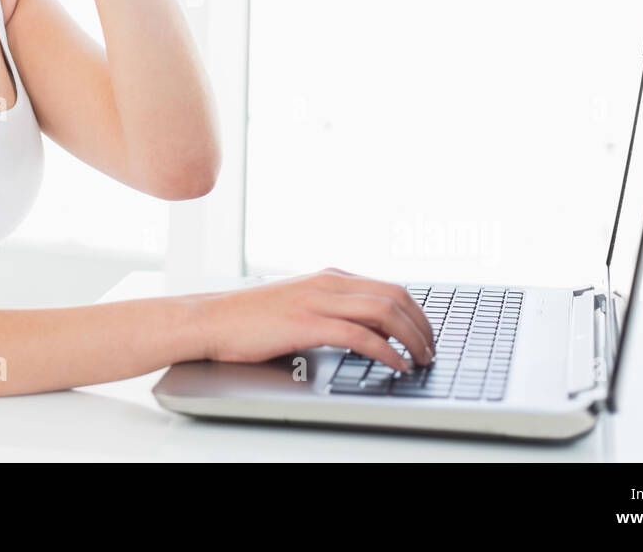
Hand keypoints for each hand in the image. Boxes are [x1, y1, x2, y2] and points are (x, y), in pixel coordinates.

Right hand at [188, 268, 436, 370]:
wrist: (211, 319)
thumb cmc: (249, 319)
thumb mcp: (298, 305)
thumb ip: (331, 310)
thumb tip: (368, 330)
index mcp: (329, 277)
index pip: (388, 287)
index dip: (416, 312)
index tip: (426, 334)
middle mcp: (328, 283)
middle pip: (394, 295)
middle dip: (422, 324)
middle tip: (431, 350)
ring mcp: (318, 301)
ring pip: (383, 311)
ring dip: (411, 338)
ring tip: (421, 359)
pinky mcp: (307, 323)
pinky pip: (360, 335)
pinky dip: (386, 351)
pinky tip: (395, 365)